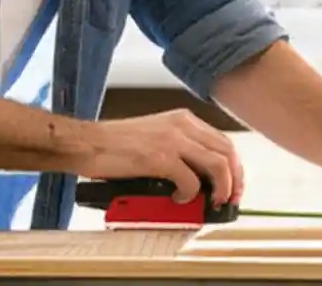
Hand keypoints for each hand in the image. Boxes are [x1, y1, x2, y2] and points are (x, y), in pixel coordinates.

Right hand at [77, 109, 242, 206]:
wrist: (86, 143)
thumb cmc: (114, 144)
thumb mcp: (156, 137)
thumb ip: (180, 150)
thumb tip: (199, 179)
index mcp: (183, 120)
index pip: (223, 142)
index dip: (234, 167)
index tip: (234, 186)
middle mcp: (182, 126)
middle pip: (228, 152)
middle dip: (235, 180)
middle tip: (229, 199)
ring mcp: (172, 140)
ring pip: (218, 165)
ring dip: (221, 188)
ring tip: (212, 202)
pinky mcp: (160, 157)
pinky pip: (190, 181)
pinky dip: (190, 195)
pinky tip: (178, 199)